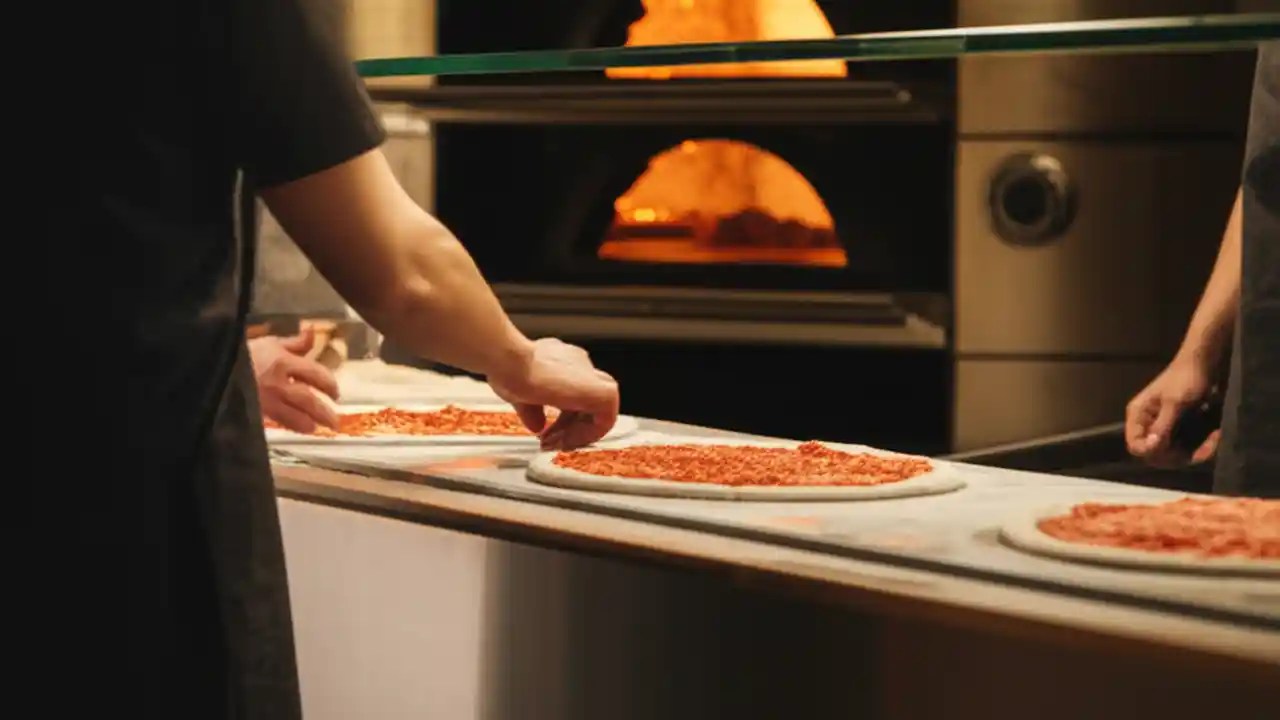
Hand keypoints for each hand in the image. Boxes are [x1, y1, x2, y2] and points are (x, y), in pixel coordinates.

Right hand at [249, 326, 339, 432]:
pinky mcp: (255, 411)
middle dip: (323, 412)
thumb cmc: (244, 352)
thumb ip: (295, 342)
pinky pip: (278, 421)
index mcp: (284, 361)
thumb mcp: (270, 342)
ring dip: (308, 424)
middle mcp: (278, 383)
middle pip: (308, 400)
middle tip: (334, 421)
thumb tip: (313, 331)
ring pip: (293, 416)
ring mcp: (266, 400)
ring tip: (317, 428)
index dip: (329, 384)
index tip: (336, 393)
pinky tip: (298, 428)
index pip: (315, 374)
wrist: (214, 365)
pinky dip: (291, 426)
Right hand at [485, 337, 619, 449]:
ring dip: (577, 433)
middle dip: (568, 428)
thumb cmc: (511, 369)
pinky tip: (567, 440)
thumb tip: (536, 426)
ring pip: (598, 412)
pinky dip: (588, 434)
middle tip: (550, 442)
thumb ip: (533, 411)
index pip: (572, 393)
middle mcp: (580, 365)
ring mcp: (593, 376)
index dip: (560, 418)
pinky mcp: (603, 392)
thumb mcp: (520, 395)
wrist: (513, 362)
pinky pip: (605, 420)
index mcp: (563, 360)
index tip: (544, 432)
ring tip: (556, 444)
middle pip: (585, 405)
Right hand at [1124, 356, 1215, 466]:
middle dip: (1178, 457)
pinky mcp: (1178, 430)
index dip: (1151, 453)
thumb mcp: (1174, 402)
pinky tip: (1214, 438)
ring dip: (1194, 454)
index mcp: (1138, 415)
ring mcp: (1163, 428)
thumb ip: (1162, 426)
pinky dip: (1200, 448)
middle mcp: (1147, 425)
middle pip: (1154, 455)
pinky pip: (1185, 448)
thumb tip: (1150, 449)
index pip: (1135, 446)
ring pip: (1173, 455)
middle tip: (1202, 450)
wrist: (1204, 364)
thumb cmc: (1186, 378)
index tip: (1174, 450)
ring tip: (1214, 442)